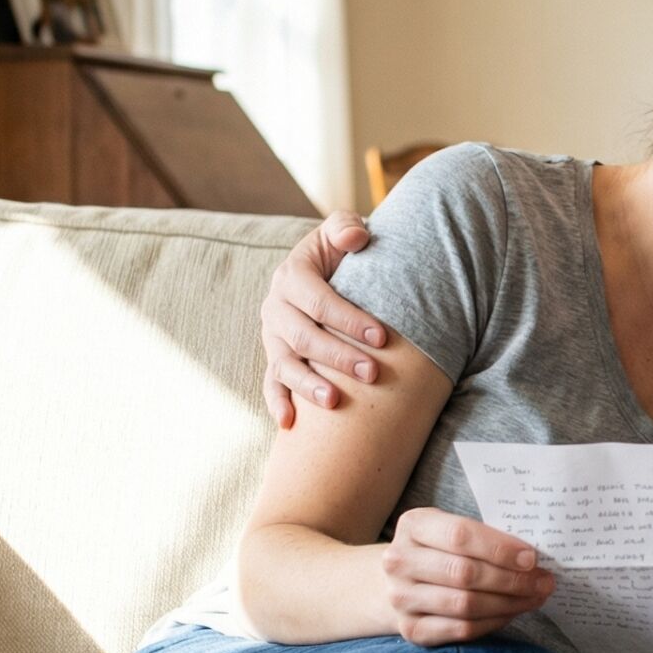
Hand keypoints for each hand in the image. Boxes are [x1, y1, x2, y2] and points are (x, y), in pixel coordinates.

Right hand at [261, 211, 387, 427]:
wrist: (324, 272)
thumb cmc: (341, 254)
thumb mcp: (342, 231)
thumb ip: (346, 227)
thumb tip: (356, 238)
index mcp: (291, 276)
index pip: (318, 301)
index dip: (349, 320)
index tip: (382, 338)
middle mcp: (276, 308)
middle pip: (303, 337)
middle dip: (338, 356)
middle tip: (373, 373)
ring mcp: (272, 337)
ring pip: (284, 364)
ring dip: (308, 385)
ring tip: (335, 401)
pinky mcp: (275, 358)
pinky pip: (271, 383)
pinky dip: (277, 403)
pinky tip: (288, 424)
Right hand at [382, 508, 553, 645]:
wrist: (399, 581)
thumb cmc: (439, 549)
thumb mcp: (451, 527)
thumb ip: (484, 536)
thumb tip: (532, 558)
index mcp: (414, 525)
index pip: (461, 536)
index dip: (500, 549)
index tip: (532, 558)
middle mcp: (400, 561)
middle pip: (465, 574)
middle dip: (512, 580)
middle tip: (544, 582)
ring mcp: (401, 598)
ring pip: (465, 605)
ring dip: (508, 603)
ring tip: (535, 597)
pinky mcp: (411, 629)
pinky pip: (461, 629)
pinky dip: (493, 622)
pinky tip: (511, 612)